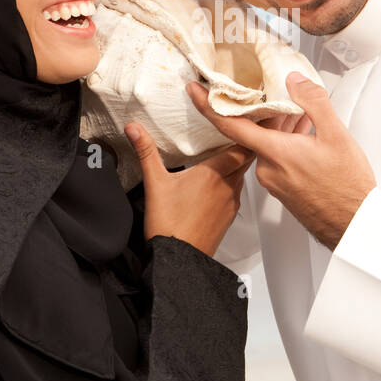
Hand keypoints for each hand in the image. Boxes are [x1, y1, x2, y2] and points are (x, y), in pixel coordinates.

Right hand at [125, 121, 255, 256]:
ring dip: (237, 165)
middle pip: (246, 159)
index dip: (244, 132)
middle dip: (242, 145)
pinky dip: (232, 183)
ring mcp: (231, 202)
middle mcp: (228, 185)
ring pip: (242, 175)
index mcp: (214, 173)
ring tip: (226, 153)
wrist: (179, 259)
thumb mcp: (154, 182)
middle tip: (234, 132)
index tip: (239, 121)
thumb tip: (134, 127)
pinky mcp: (229, 215)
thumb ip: (146, 151)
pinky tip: (217, 182)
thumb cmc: (168, 224)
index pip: (241, 145)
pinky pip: (236, 192)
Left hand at [186, 72, 375, 249]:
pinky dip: (286, 144)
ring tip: (305, 117)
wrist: (353, 224)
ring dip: (282, 128)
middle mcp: (268, 169)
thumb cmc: (347, 187)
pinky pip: (277, 159)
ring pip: (268, 145)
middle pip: (256, 131)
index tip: (194, 89)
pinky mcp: (281, 190)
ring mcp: (274, 182)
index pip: (230, 125)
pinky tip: (305, 138)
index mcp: (275, 153)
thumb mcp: (336, 135)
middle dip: (269, 112)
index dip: (208, 105)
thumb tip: (294, 80)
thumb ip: (313, 102)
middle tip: (286, 97)